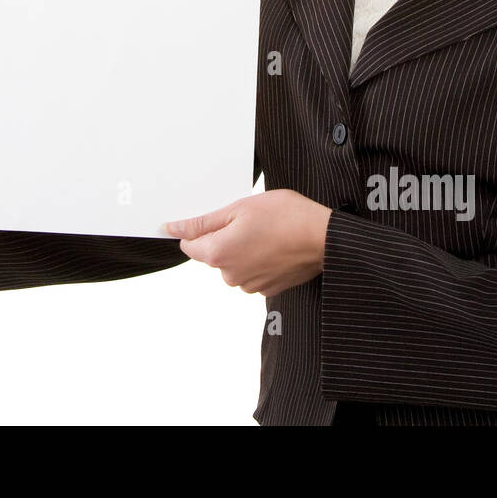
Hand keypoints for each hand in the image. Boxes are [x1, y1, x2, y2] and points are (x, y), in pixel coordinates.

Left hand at [164, 189, 331, 296]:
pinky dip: (258, 259)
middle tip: (249, 220)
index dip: (199, 229)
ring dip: (242, 248)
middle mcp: (230, 275)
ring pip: (233, 263)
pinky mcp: (267, 289)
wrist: (323, 237)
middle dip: (224, 237)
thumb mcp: (239, 208)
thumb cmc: (285, 216)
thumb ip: (202, 222)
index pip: (189, 245)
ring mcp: (249, 285)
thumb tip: (173, 228)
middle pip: (213, 254)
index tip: (216, 219)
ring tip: (266, 231)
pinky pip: (251, 272)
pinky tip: (274, 245)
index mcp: (218, 254)